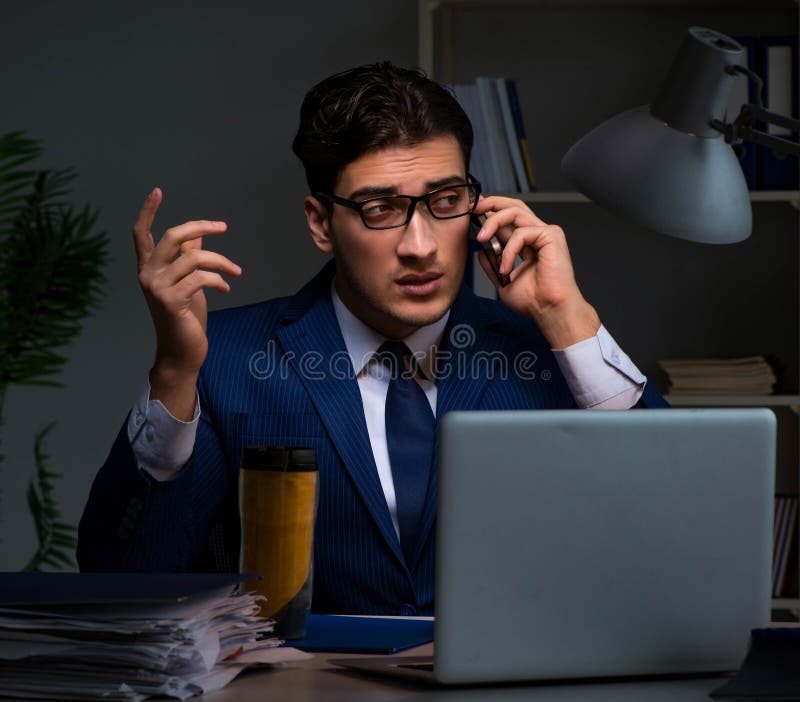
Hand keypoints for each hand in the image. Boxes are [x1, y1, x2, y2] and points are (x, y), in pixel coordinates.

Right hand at [133, 188, 240, 413]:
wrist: (182, 352)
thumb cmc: (185, 318)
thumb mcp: (188, 283)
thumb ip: (187, 259)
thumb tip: (197, 236)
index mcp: (148, 269)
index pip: (141, 234)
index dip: (147, 211)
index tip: (157, 191)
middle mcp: (147, 276)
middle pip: (171, 237)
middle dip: (200, 228)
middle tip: (223, 227)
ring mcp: (157, 288)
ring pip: (194, 258)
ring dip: (221, 262)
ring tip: (236, 271)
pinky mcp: (171, 300)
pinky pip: (201, 278)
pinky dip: (219, 280)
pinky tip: (226, 288)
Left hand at [474, 195, 598, 347]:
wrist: (549, 310)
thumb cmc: (533, 300)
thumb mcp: (504, 281)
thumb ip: (493, 265)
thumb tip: (481, 252)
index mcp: (528, 242)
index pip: (508, 218)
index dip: (490, 211)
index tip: (472, 213)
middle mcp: (537, 234)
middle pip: (513, 205)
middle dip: (491, 203)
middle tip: (474, 209)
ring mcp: (545, 233)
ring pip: (515, 211)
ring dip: (493, 222)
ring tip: (481, 238)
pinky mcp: (551, 235)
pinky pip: (521, 233)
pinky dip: (508, 250)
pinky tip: (506, 268)